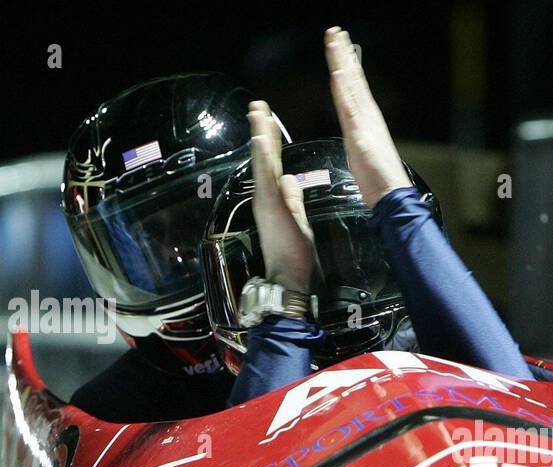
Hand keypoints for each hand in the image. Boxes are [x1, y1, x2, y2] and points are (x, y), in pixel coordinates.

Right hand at [247, 101, 313, 293]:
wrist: (287, 275)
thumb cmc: (293, 252)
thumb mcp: (295, 218)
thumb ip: (292, 197)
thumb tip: (291, 180)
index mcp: (272, 197)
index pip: (272, 162)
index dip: (269, 140)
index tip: (267, 119)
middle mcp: (265, 195)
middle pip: (263, 156)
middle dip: (261, 129)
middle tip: (258, 105)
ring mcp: (265, 199)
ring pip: (262, 160)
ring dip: (259, 135)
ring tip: (257, 112)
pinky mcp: (269, 205)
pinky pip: (266, 175)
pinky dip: (263, 156)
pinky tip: (261, 138)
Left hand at [324, 26, 411, 207]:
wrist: (391, 195)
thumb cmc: (379, 180)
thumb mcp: (363, 153)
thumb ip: (358, 136)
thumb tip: (354, 127)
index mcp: (367, 120)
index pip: (354, 86)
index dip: (347, 64)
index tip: (340, 45)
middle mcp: (367, 117)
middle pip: (353, 79)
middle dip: (344, 54)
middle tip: (336, 31)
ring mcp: (364, 124)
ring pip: (351, 86)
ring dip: (343, 62)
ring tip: (335, 40)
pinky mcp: (360, 135)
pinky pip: (349, 108)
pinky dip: (344, 89)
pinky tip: (338, 74)